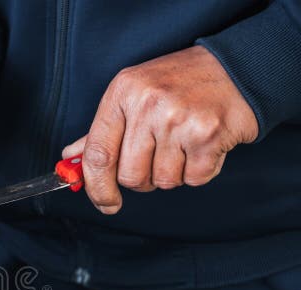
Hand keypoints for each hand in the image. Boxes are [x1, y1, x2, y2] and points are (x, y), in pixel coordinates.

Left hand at [63, 45, 258, 213]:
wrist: (237, 67)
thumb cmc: (179, 84)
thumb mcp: (133, 95)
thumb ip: (102, 131)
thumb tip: (70, 158)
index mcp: (123, 93)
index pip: (97, 154)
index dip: (97, 187)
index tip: (104, 203)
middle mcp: (148, 104)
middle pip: (130, 176)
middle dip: (142, 178)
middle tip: (158, 156)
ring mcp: (179, 119)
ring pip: (162, 181)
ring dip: (173, 174)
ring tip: (183, 145)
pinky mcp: (209, 134)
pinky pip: (194, 179)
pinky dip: (199, 171)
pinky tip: (203, 147)